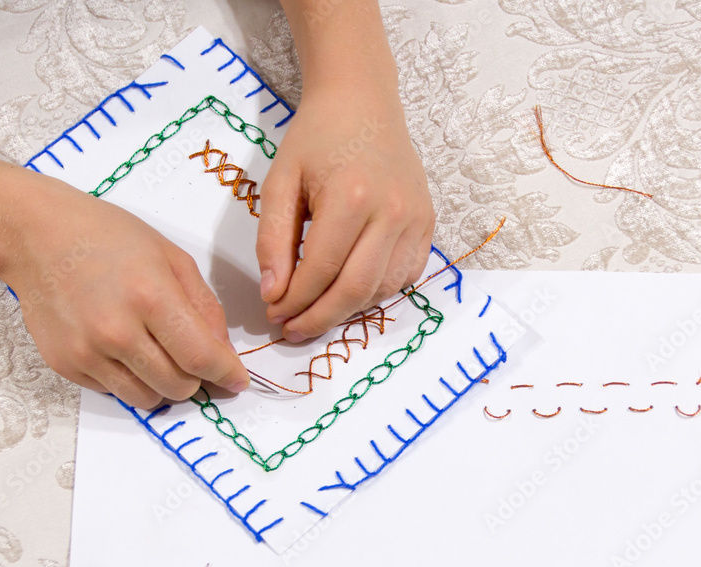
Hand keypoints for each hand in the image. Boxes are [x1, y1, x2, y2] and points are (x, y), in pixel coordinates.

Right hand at [0, 170, 248, 408]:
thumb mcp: (169, 256)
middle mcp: (117, 331)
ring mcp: (87, 352)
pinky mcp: (66, 365)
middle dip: (195, 378)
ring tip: (157, 355)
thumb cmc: (106, 236)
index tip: (237, 380)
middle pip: (178, 386)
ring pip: (147, 399)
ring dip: (163, 385)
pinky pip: (114, 392)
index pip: (200, 356)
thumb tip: (222, 352)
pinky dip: (129, 379)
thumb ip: (203, 306)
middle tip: (190, 359)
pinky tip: (121, 349)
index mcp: (150, 296)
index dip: (226, 374)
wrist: (34, 235)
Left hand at [256, 81, 434, 342]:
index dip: (294, 301)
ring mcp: (416, 219)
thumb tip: (273, 293)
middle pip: (354, 290)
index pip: (320, 270)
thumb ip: (272, 240)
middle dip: (319, 318)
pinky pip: (403, 278)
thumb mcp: (280, 181)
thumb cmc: (316, 139)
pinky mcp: (427, 224)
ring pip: (380, 290)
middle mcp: (392, 211)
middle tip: (292, 329)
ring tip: (315, 312)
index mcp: (351, 196)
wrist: (362, 102)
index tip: (273, 313)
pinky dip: (374, 294)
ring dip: (345, 310)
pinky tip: (347, 290)